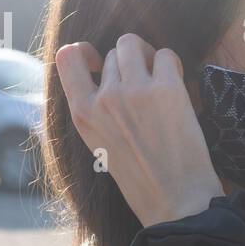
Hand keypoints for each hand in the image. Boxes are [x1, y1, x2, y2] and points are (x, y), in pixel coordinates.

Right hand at [55, 33, 223, 226]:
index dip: (85, 51)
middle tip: (146, 86)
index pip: (67, 57)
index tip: (100, 61)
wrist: (176, 201)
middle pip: (113, 51)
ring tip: (161, 82)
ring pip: (135, 45)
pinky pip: (166, 54)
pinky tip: (178, 88)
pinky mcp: (166, 89)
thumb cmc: (141, 177)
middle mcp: (104, 98)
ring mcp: (135, 90)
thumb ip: (95, 109)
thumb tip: (101, 72)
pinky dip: (173, 65)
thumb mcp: (100, 143)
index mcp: (82, 114)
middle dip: (130, 62)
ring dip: (150, 57)